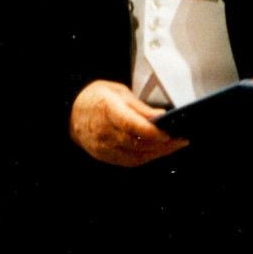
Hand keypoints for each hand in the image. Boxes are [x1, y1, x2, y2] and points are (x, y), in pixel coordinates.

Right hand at [69, 80, 185, 166]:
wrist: (71, 114)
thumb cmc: (96, 99)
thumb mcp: (118, 92)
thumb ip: (139, 106)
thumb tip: (160, 116)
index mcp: (107, 109)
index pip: (131, 124)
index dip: (151, 131)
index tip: (169, 132)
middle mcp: (104, 131)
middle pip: (137, 143)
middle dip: (162, 144)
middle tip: (181, 139)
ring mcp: (104, 146)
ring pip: (136, 155)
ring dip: (158, 153)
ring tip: (175, 145)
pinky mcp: (106, 156)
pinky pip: (130, 161)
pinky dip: (147, 157)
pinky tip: (159, 151)